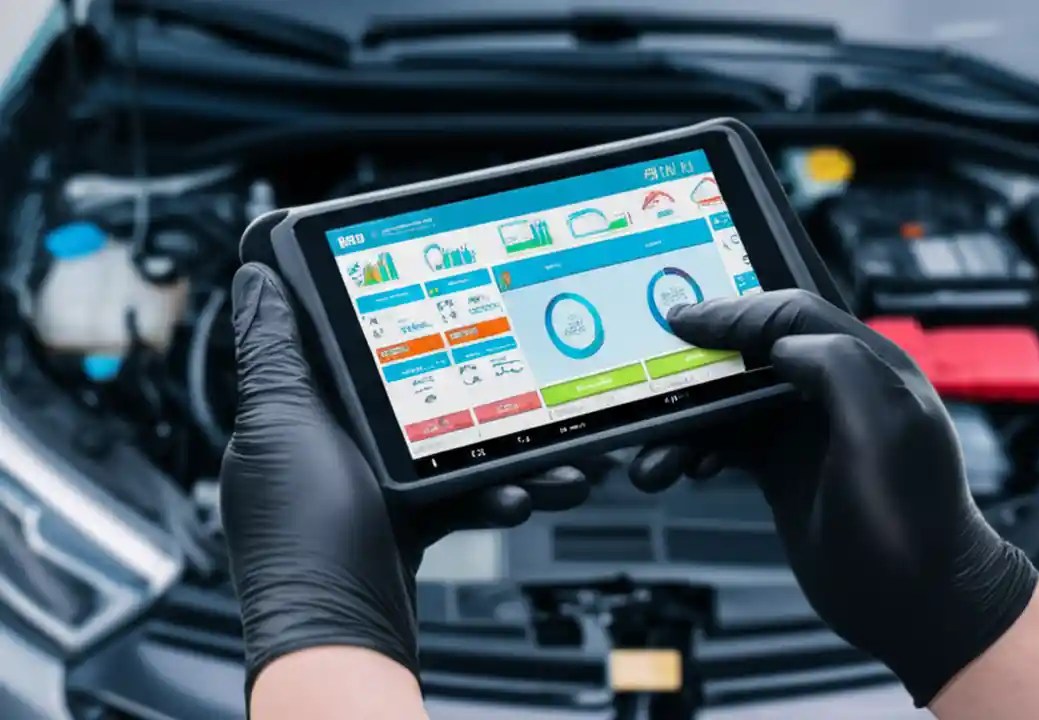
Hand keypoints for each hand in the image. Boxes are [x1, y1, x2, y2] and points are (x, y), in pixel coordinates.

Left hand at [220, 263, 589, 693]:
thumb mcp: (287, 425)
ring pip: (449, 442)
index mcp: (297, 407)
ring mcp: (369, 483)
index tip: (447, 296)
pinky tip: (524, 495)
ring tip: (550, 460)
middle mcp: (329, 441)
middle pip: (416, 390)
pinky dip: (492, 492)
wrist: (343, 641)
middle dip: (477, 387)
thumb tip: (256, 280)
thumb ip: (276, 351)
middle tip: (526, 381)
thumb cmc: (304, 541)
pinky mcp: (405, 519)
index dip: (398, 314)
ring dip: (503, 451)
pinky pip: (460, 490)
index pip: (347, 337)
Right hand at [631, 290, 1037, 705]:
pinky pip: (727, 443)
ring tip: (654, 461)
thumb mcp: (884, 428)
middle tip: (649, 386)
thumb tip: (780, 346)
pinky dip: (697, 452)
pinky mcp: (784, 469)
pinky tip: (684, 471)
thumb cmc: (912, 518)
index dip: (734, 313)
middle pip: (747, 357)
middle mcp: (832, 389)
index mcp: (864, 364)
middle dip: (696, 373)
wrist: (920, 605)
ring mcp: (806, 430)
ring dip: (685, 426)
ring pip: (728, 405)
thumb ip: (838, 366)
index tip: (682, 323)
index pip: (790, 315)